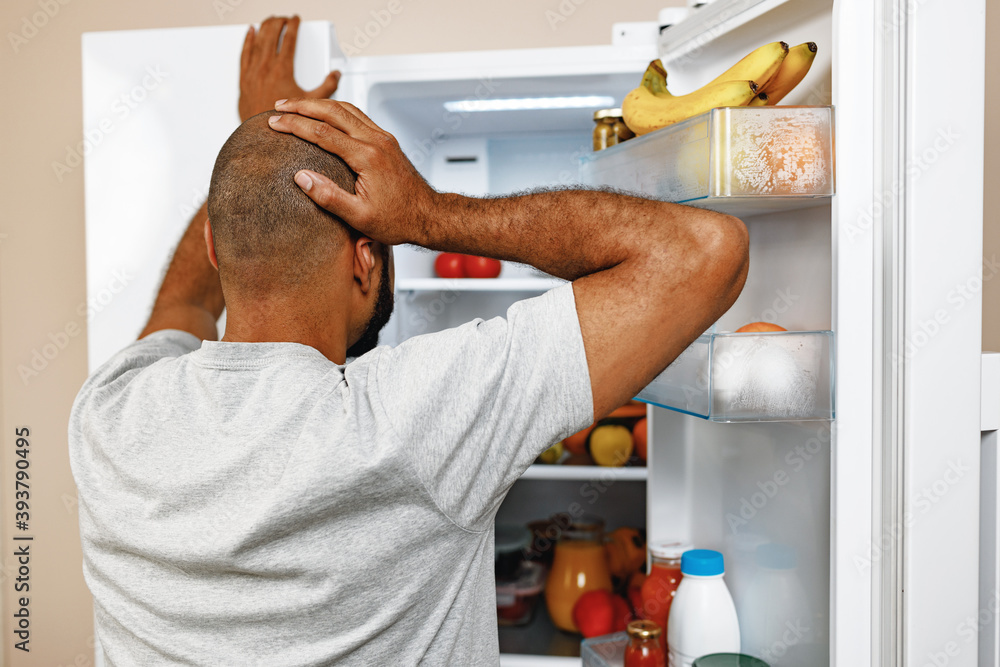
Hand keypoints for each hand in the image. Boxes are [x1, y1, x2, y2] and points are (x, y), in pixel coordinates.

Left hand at [238, 16, 340, 122]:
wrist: (265, 134)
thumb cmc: (286, 121)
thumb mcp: (312, 103)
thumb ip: (327, 87)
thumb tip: (335, 76)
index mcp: (283, 70)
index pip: (288, 39)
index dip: (292, 26)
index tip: (295, 20)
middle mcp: (266, 67)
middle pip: (271, 35)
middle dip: (278, 23)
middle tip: (284, 19)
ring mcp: (254, 72)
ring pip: (257, 40)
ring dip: (264, 27)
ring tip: (270, 21)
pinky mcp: (245, 78)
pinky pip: (244, 52)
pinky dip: (247, 39)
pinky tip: (250, 32)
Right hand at [267, 98, 437, 246]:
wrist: (428, 216)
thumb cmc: (398, 220)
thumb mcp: (360, 217)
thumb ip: (330, 197)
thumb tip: (301, 178)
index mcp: (368, 157)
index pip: (323, 132)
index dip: (295, 125)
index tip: (274, 123)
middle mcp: (377, 141)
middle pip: (334, 111)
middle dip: (303, 106)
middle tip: (279, 105)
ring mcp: (383, 139)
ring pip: (347, 109)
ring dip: (320, 105)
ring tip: (297, 106)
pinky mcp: (386, 142)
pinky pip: (358, 116)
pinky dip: (337, 110)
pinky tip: (326, 114)